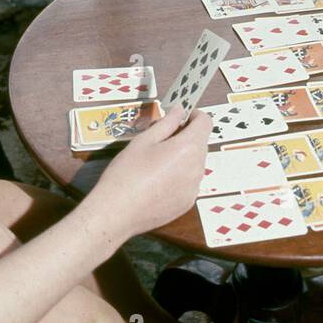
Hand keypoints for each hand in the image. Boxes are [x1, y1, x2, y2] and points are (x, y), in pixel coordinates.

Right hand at [89, 105, 213, 241]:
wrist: (117, 212)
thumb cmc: (127, 171)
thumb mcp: (144, 140)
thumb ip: (166, 123)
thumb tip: (179, 110)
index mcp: (188, 148)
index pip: (205, 123)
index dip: (194, 115)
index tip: (180, 116)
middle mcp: (197, 168)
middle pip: (201, 143)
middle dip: (187, 136)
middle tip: (162, 139)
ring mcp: (194, 189)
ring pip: (195, 163)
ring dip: (184, 156)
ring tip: (157, 162)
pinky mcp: (187, 203)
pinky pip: (190, 182)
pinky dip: (180, 176)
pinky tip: (158, 181)